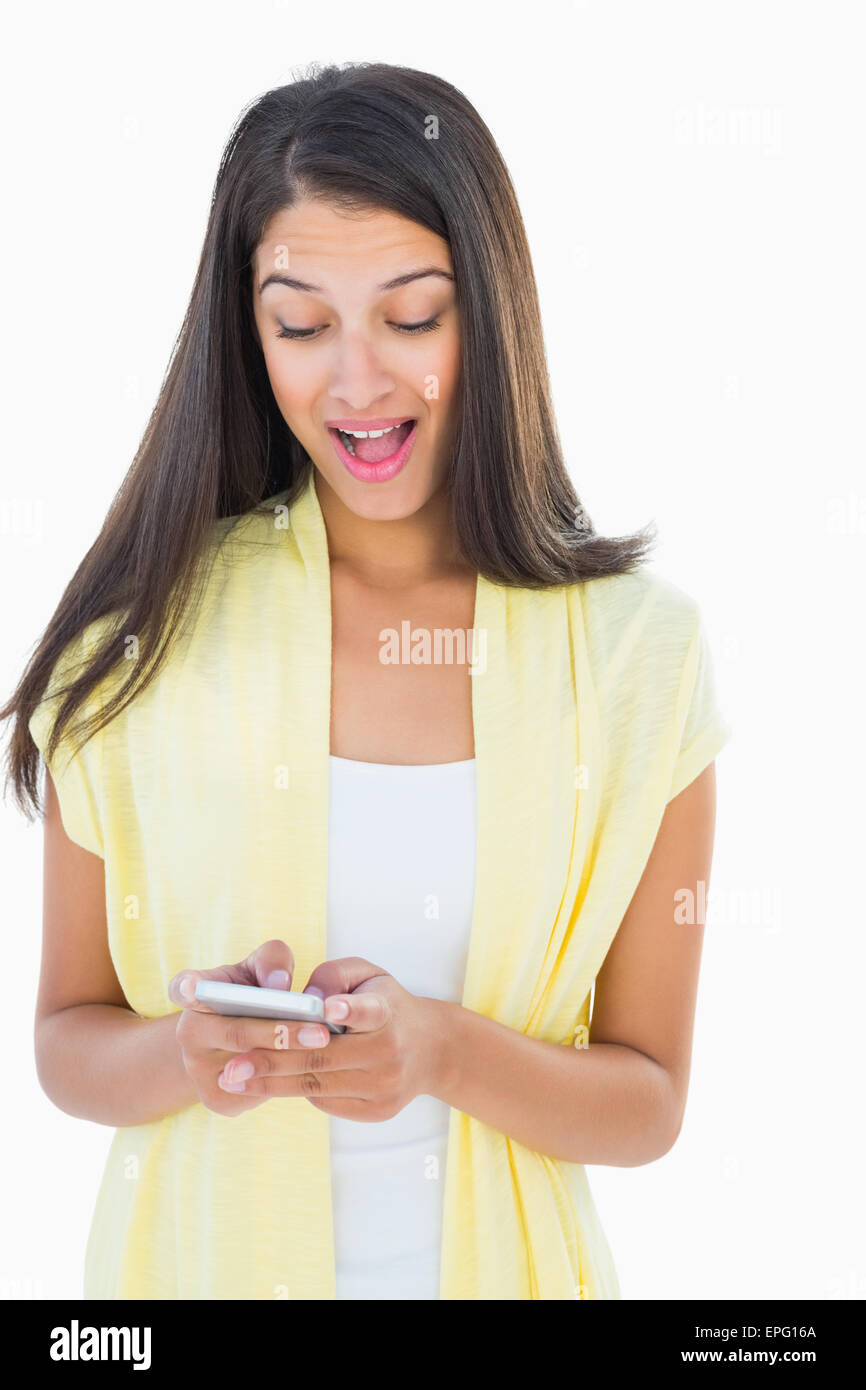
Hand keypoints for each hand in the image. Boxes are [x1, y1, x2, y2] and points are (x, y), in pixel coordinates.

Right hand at [168, 938, 325, 1116]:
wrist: (235, 1043)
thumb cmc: (253, 993)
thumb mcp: (260, 969)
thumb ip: (271, 962)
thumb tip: (280, 984)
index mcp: (194, 994)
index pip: (183, 987)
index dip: (187, 988)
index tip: (193, 987)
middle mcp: (188, 1033)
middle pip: (236, 1033)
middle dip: (281, 1032)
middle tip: (320, 1033)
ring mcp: (198, 1071)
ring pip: (251, 1067)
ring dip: (290, 1059)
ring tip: (324, 1047)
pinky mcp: (218, 1099)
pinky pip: (258, 1091)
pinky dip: (288, 1079)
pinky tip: (313, 1067)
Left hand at [225, 956, 446, 1120]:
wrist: (432, 1049)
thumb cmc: (385, 1002)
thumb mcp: (368, 975)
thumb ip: (334, 975)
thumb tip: (305, 997)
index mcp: (389, 1012)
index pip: (371, 1012)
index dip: (349, 1010)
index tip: (328, 1007)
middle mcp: (390, 1054)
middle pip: (323, 1059)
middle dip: (273, 1062)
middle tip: (232, 1065)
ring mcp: (385, 1088)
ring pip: (317, 1086)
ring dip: (270, 1084)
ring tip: (232, 1081)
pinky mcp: (377, 1112)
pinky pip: (325, 1101)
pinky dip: (292, 1091)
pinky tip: (262, 1086)